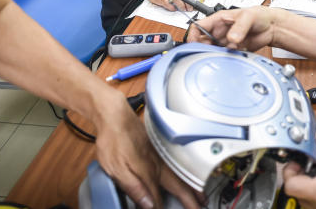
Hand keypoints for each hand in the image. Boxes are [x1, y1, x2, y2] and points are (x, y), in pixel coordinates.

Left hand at [93, 91, 201, 208]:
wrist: (116, 115)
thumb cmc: (113, 139)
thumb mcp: (116, 169)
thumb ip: (134, 188)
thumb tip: (148, 204)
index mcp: (147, 172)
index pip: (158, 197)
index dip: (163, 208)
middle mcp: (157, 164)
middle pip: (177, 186)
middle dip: (189, 199)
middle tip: (199, 208)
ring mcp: (159, 155)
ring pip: (180, 175)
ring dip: (192, 187)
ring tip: (202, 196)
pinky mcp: (158, 148)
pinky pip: (177, 165)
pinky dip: (186, 174)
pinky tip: (187, 175)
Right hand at [186, 6, 278, 50]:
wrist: (272, 27)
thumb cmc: (259, 15)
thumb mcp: (248, 16)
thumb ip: (239, 27)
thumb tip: (232, 38)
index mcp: (218, 20)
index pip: (198, 27)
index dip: (192, 35)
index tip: (193, 44)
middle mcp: (219, 32)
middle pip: (202, 42)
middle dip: (203, 49)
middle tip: (210, 53)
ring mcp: (225, 42)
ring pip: (212, 51)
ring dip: (215, 55)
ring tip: (224, 55)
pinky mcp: (232, 51)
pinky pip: (223, 58)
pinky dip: (225, 60)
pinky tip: (233, 57)